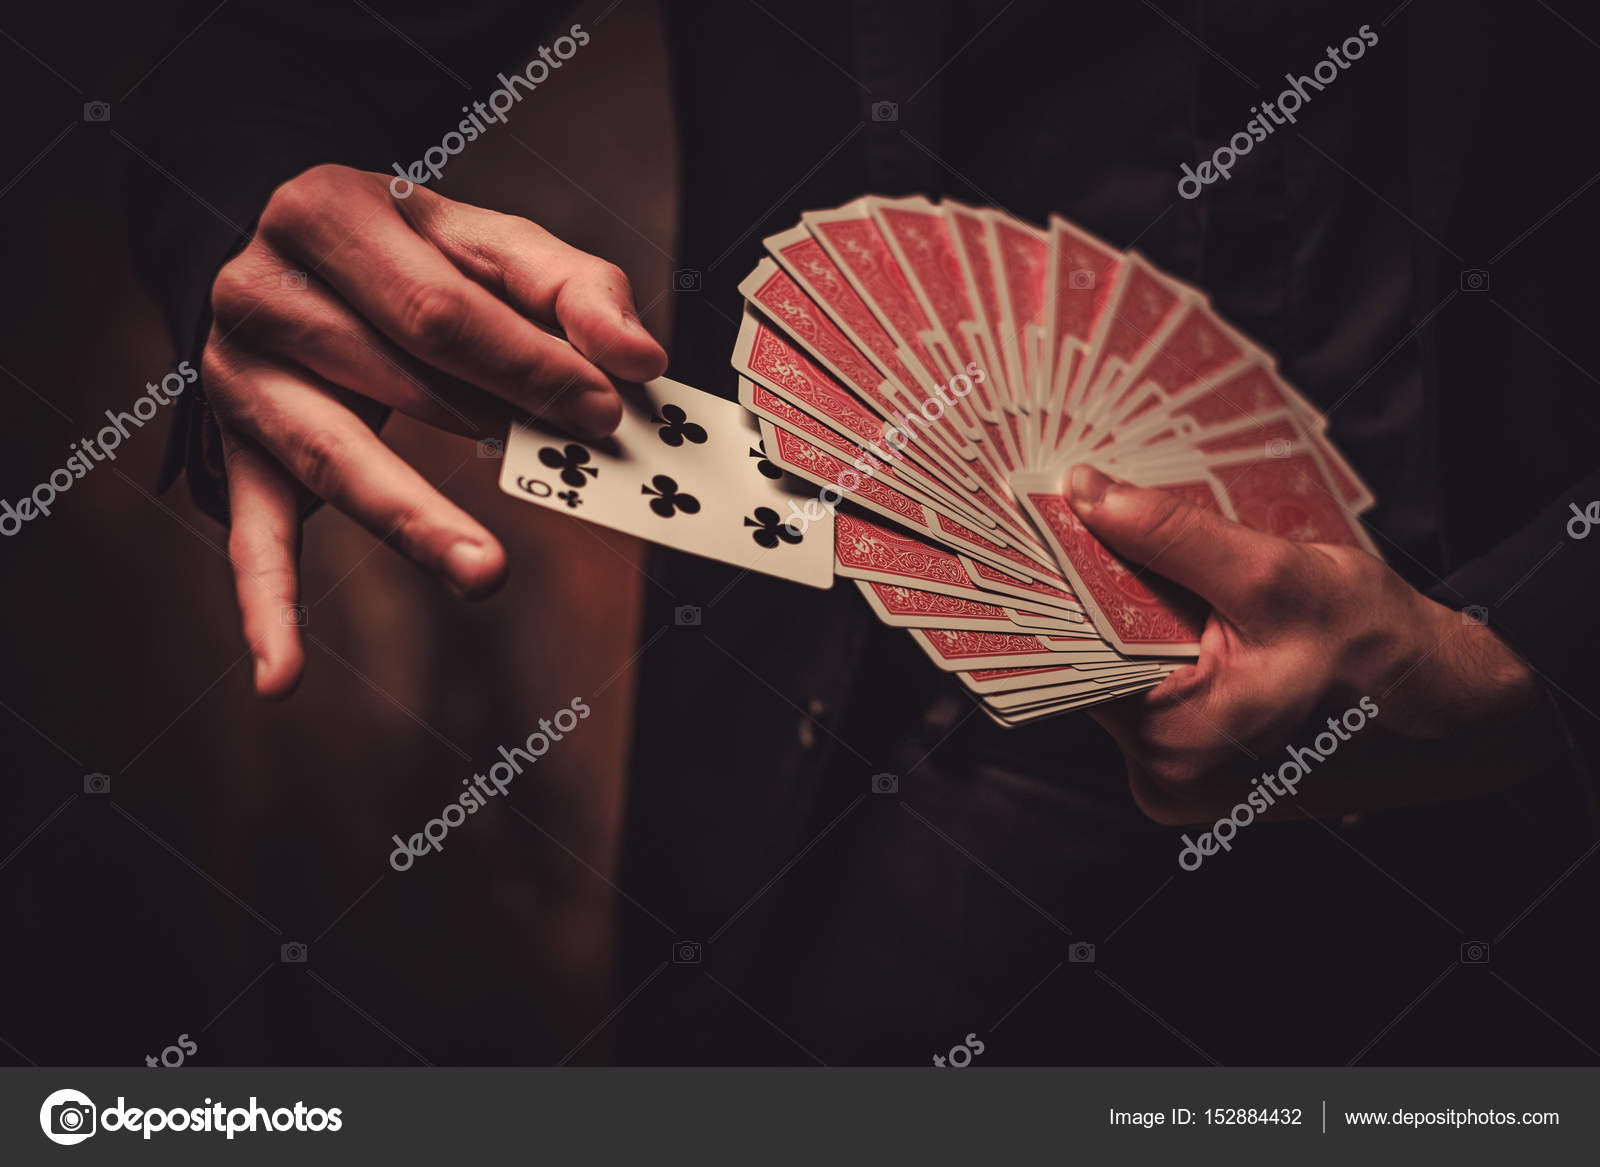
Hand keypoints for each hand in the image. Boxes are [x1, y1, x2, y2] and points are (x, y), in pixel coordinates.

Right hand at [200, 164, 667, 697]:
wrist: (281, 245)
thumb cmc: (407, 249)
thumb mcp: (488, 241)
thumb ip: (572, 288)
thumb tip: (642, 361)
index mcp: (325, 215)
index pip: (439, 310)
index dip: (528, 364)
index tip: (607, 408)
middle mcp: (260, 293)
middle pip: (391, 373)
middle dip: (492, 420)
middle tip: (580, 471)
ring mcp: (239, 380)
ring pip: (332, 457)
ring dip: (412, 518)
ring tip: (486, 572)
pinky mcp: (236, 452)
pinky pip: (250, 536)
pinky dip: (266, 609)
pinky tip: (283, 678)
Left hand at [1069, 465, 1556, 824]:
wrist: (1454, 714)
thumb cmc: (1383, 654)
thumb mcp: (1275, 575)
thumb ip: (1172, 535)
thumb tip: (1088, 495)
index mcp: (1170, 743)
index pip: (1078, 652)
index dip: (1070, 582)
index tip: (1059, 527)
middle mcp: (1162, 779)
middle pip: (1102, 665)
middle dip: (1116, 600)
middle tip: (1126, 535)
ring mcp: (1180, 784)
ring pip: (1132, 679)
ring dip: (1149, 625)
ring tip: (1188, 583)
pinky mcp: (1199, 775)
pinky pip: (1161, 699)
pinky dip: (1175, 654)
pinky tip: (1208, 621)